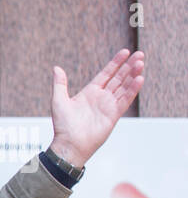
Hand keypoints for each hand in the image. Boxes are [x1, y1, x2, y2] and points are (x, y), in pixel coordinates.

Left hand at [48, 48, 144, 167]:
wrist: (69, 145)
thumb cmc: (63, 126)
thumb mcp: (59, 101)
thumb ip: (60, 84)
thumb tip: (56, 68)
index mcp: (89, 92)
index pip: (106, 74)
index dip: (115, 63)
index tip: (125, 52)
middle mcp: (101, 97)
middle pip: (118, 78)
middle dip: (129, 66)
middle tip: (139, 54)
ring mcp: (108, 106)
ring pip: (124, 87)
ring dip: (133, 75)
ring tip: (141, 63)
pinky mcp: (114, 115)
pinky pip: (125, 100)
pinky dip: (133, 90)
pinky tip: (139, 79)